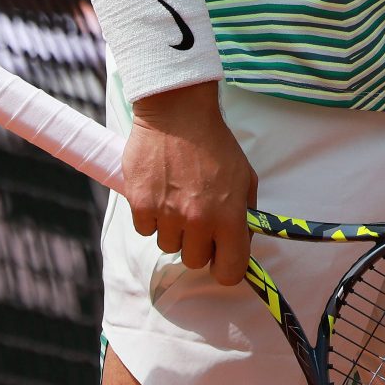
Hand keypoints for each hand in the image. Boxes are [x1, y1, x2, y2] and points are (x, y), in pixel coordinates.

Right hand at [122, 81, 255, 285]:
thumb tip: (241, 244)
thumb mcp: (245, 178)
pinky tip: (160, 192)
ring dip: (174, 230)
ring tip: (179, 199)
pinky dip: (151, 217)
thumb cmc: (215, 145)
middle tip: (199, 219)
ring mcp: (167, 214)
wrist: (178, 114)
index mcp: (229, 215)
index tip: (223, 261)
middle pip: (195, 261)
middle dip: (199, 245)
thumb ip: (245, 214)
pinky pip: (146, 230)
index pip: (230, 270)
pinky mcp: (140, 205)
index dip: (227, 269)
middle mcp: (198, 220)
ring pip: (169, 247)